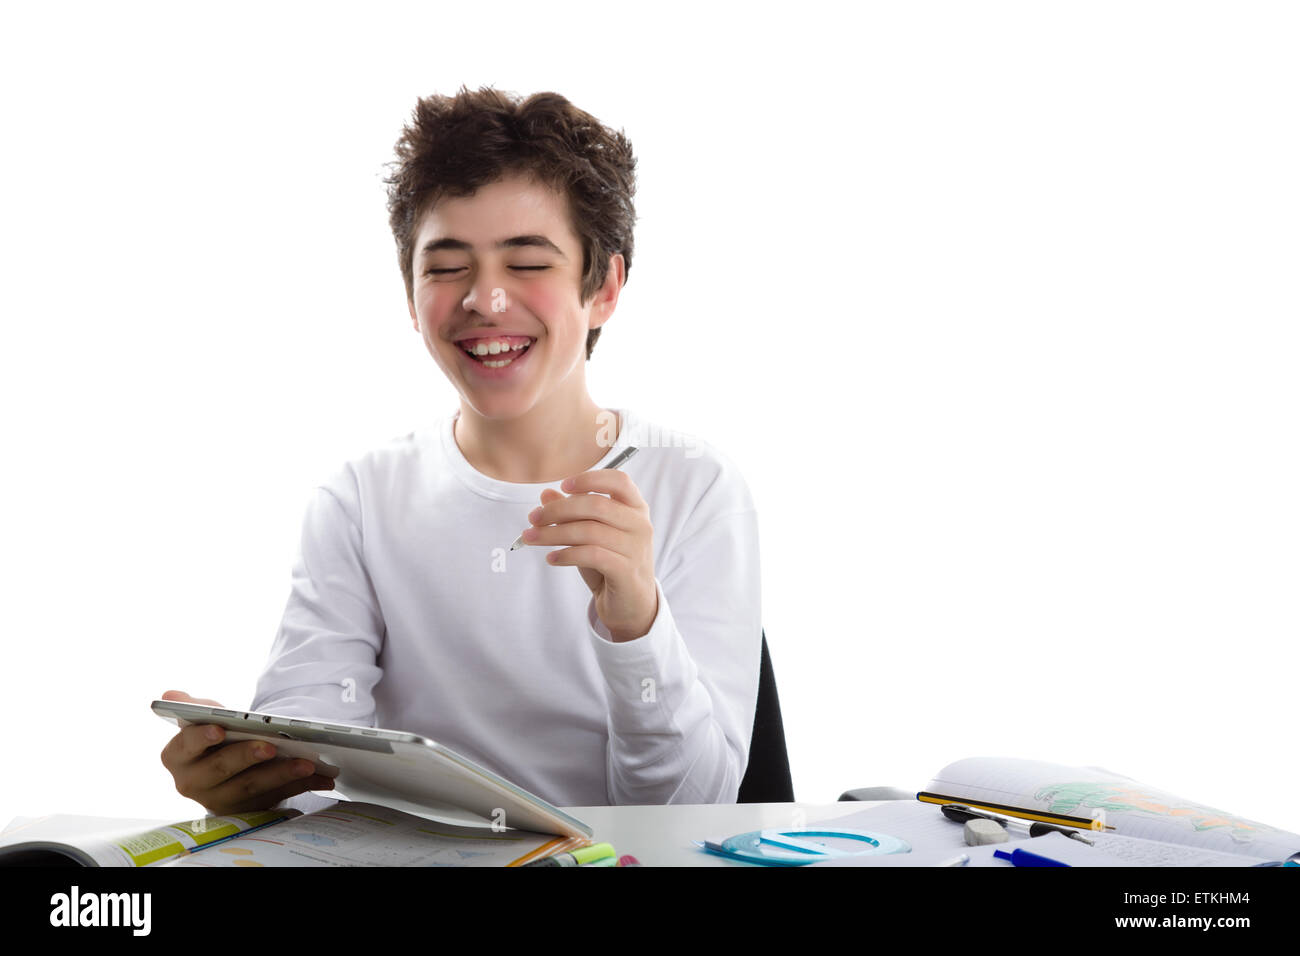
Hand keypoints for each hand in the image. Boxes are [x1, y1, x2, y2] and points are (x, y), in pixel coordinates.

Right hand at [158, 689, 334, 815]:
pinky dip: (301, 786)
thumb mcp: (204, 719)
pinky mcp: (249, 810)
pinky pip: (277, 798)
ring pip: (251, 787)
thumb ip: (194, 707)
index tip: (219, 728)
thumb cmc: (216, 738)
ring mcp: (221, 800)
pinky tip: (322, 777)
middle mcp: (193, 783)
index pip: (184, 746)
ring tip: (307, 763)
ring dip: (281, 775)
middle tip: (270, 746)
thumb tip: (171, 695)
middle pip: (220, 770)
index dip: (200, 738)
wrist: (229, 767)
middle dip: (246, 757)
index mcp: (177, 757)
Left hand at [520, 470, 657, 641]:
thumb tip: (546, 494)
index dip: (590, 479)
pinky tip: (551, 558)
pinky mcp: (627, 571)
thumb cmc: (611, 563)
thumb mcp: (591, 535)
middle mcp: (639, 524)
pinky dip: (566, 554)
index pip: (619, 481)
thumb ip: (573, 513)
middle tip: (534, 517)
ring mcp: (636, 548)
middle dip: (558, 509)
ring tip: (532, 538)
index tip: (563, 485)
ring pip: (589, 531)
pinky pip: (591, 555)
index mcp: (635, 508)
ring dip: (554, 533)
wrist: (631, 604)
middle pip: (596, 505)